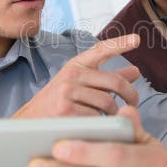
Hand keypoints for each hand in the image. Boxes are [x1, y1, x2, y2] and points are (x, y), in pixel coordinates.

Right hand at [13, 34, 140, 118]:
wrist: (29, 122)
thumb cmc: (59, 102)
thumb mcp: (79, 84)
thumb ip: (106, 78)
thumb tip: (135, 72)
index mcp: (76, 65)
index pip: (101, 50)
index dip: (120, 43)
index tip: (137, 39)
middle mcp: (72, 75)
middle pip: (115, 82)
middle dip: (131, 95)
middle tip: (135, 104)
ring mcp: (68, 92)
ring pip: (109, 103)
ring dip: (117, 114)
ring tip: (117, 119)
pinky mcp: (66, 111)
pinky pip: (97, 118)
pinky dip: (103, 124)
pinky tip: (101, 127)